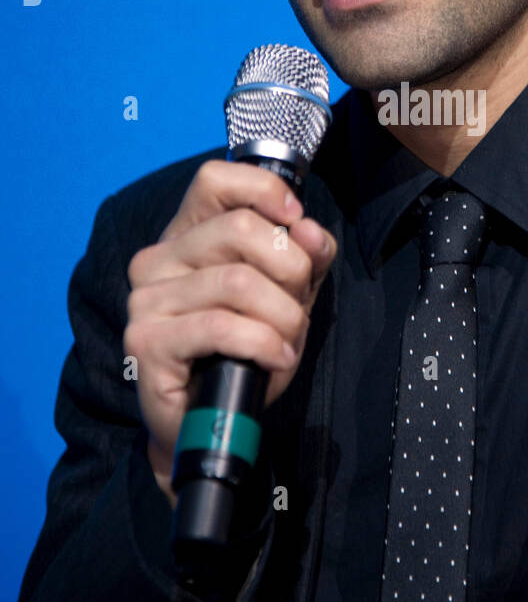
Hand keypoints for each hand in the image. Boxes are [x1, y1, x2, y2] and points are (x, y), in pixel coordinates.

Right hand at [123, 160, 335, 500]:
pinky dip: (264, 342)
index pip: (215, 180)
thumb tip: (308, 230)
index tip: (296, 222)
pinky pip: (222, 326)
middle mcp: (157, 259)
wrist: (210, 421)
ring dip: (283, 316)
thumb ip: (304, 256)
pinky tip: (276, 358)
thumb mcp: (287, 295)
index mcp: (187, 236)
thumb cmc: (245, 351)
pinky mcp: (146, 341)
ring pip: (239, 281)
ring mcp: (146, 300)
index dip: (264, 190)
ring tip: (287, 341)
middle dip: (291, 269)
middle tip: (297, 308)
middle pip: (241, 228)